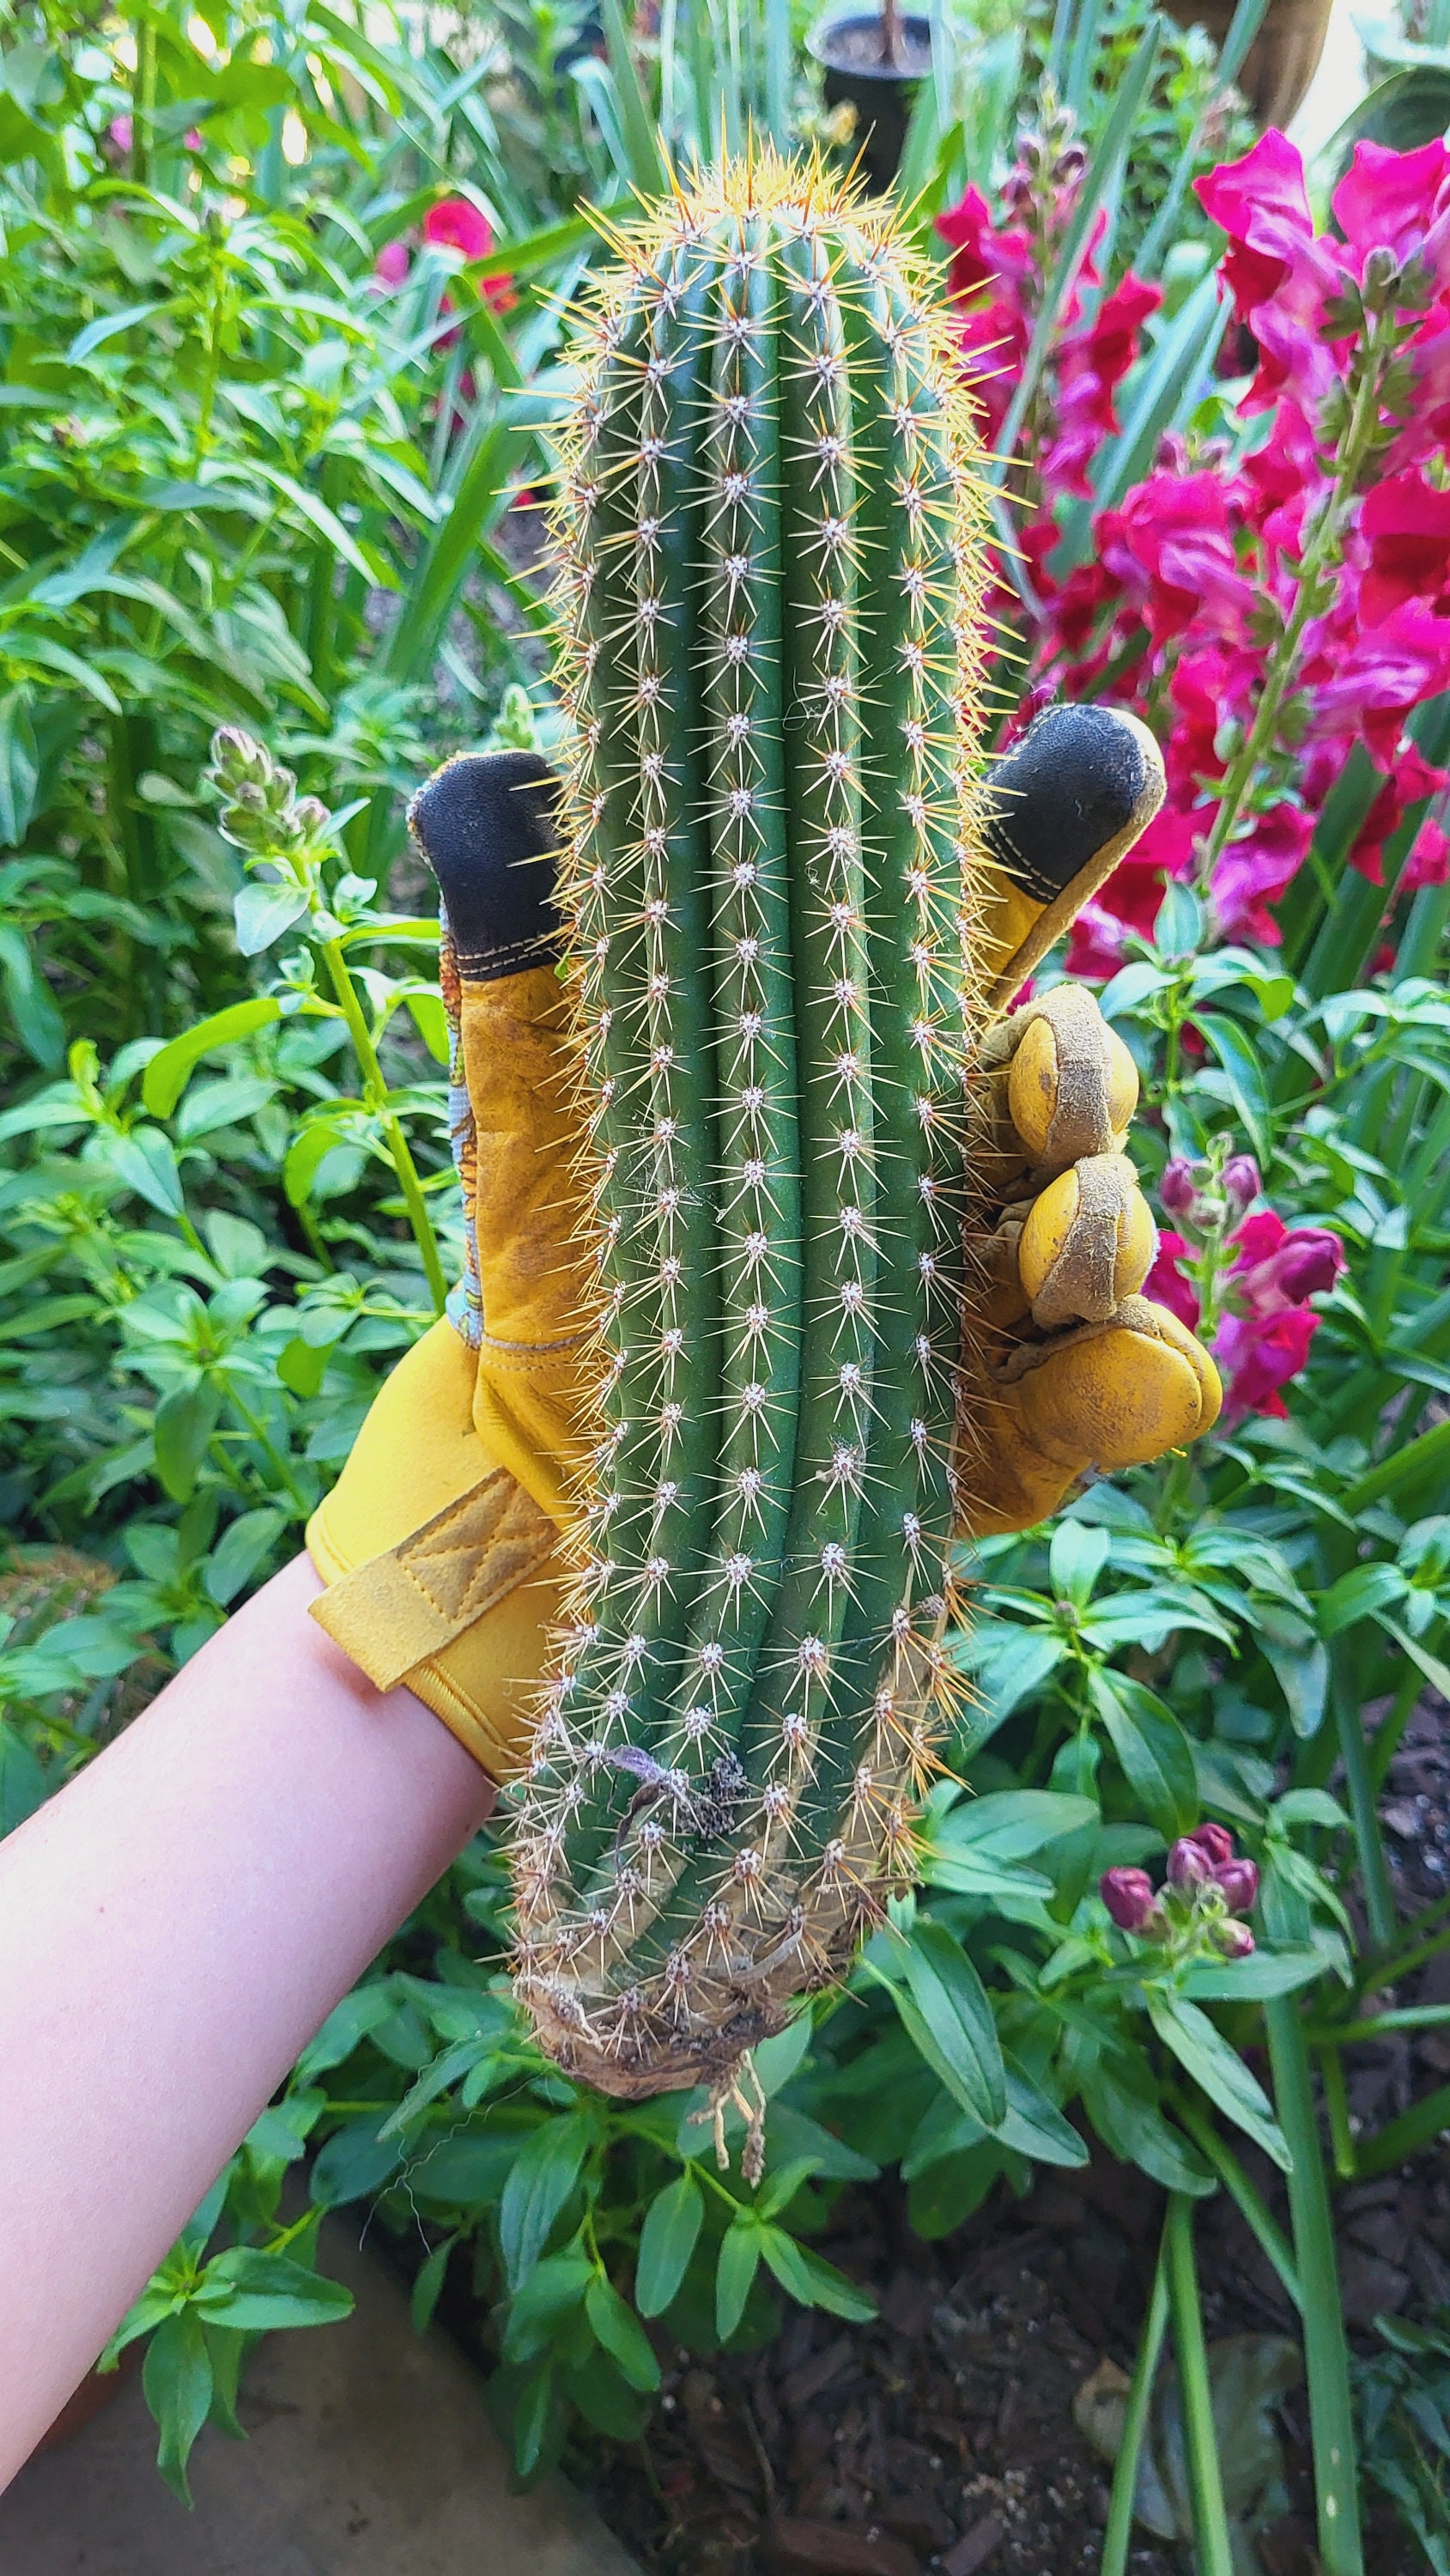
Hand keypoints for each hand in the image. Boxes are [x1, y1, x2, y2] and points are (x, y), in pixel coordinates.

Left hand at [308, 708, 1223, 1766]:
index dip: (1064, 832)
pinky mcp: (1027, 1427)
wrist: (535, 1453)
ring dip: (1109, 1223)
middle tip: (1041, 1084)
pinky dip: (1145, 1378)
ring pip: (1119, 1225)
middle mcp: (960, 1150)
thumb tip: (476, 789)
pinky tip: (1118, 1366)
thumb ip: (515, 948)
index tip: (1101, 773)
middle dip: (1085, 1067)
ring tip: (1046, 1251)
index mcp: (871, 1040)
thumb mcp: (526, 1088)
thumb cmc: (550, 1237)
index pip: (993, 915)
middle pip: (1081, 1073)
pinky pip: (1139, 1389)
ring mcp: (1003, 1290)